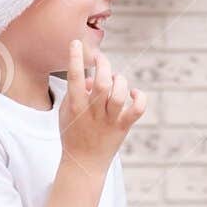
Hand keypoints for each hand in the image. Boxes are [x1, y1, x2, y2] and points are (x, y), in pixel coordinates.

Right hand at [60, 39, 145, 165]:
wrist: (84, 163)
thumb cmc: (73, 135)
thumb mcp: (66, 112)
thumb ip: (75, 92)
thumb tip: (90, 77)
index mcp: (76, 107)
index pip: (74, 78)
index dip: (75, 58)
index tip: (77, 43)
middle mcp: (93, 113)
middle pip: (101, 83)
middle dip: (103, 65)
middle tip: (101, 59)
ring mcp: (109, 121)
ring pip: (119, 94)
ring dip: (120, 81)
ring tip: (115, 78)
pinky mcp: (123, 128)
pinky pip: (137, 110)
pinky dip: (139, 98)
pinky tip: (134, 93)